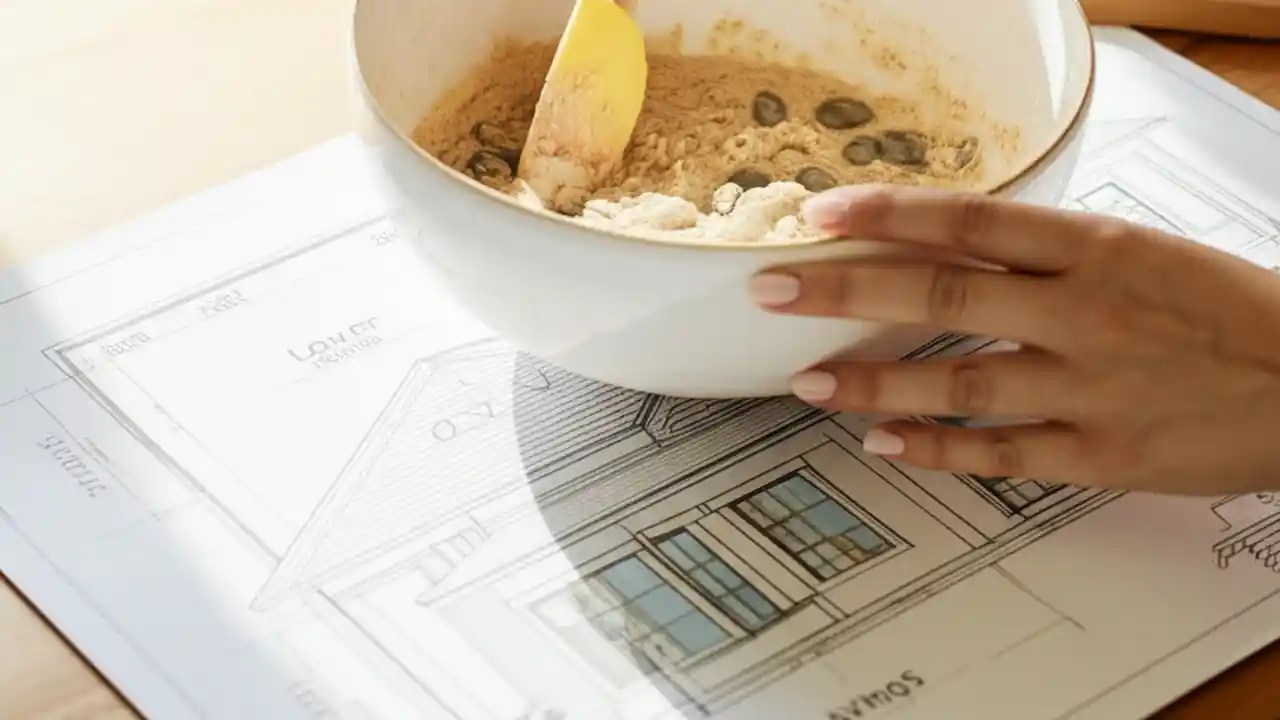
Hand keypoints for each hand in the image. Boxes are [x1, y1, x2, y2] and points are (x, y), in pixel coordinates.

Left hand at [750, 184, 1279, 494]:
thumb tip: (956, 246)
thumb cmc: (1232, 312)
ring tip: (807, 383)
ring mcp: (1089, 387)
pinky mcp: (1100, 454)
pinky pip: (999, 454)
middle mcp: (1084, 312)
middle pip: (940, 296)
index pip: (969, 221)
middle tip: (775, 290)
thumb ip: (1051, 252)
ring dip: (871, 382)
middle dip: (844, 292)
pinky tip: (883, 444)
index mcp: (1099, 247)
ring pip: (954, 382)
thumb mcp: (1146, 251)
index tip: (822, 215)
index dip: (886, 216)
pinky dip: (934, 450)